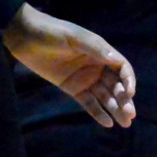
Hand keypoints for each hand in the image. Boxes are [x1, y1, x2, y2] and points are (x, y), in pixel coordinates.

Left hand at [3, 3, 136, 128]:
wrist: (26, 37)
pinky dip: (98, 113)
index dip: (128, 81)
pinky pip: (88, 103)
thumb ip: (95, 49)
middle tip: (130, 115)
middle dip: (124, 100)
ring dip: (115, 109)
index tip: (129, 93)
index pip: (122, 69)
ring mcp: (86, 79)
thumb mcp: (75, 37)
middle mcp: (98, 67)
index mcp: (102, 53)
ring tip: (125, 124)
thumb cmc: (53, 32)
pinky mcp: (73, 88)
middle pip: (116, 86)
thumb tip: (116, 60)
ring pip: (105, 97)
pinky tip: (107, 123)